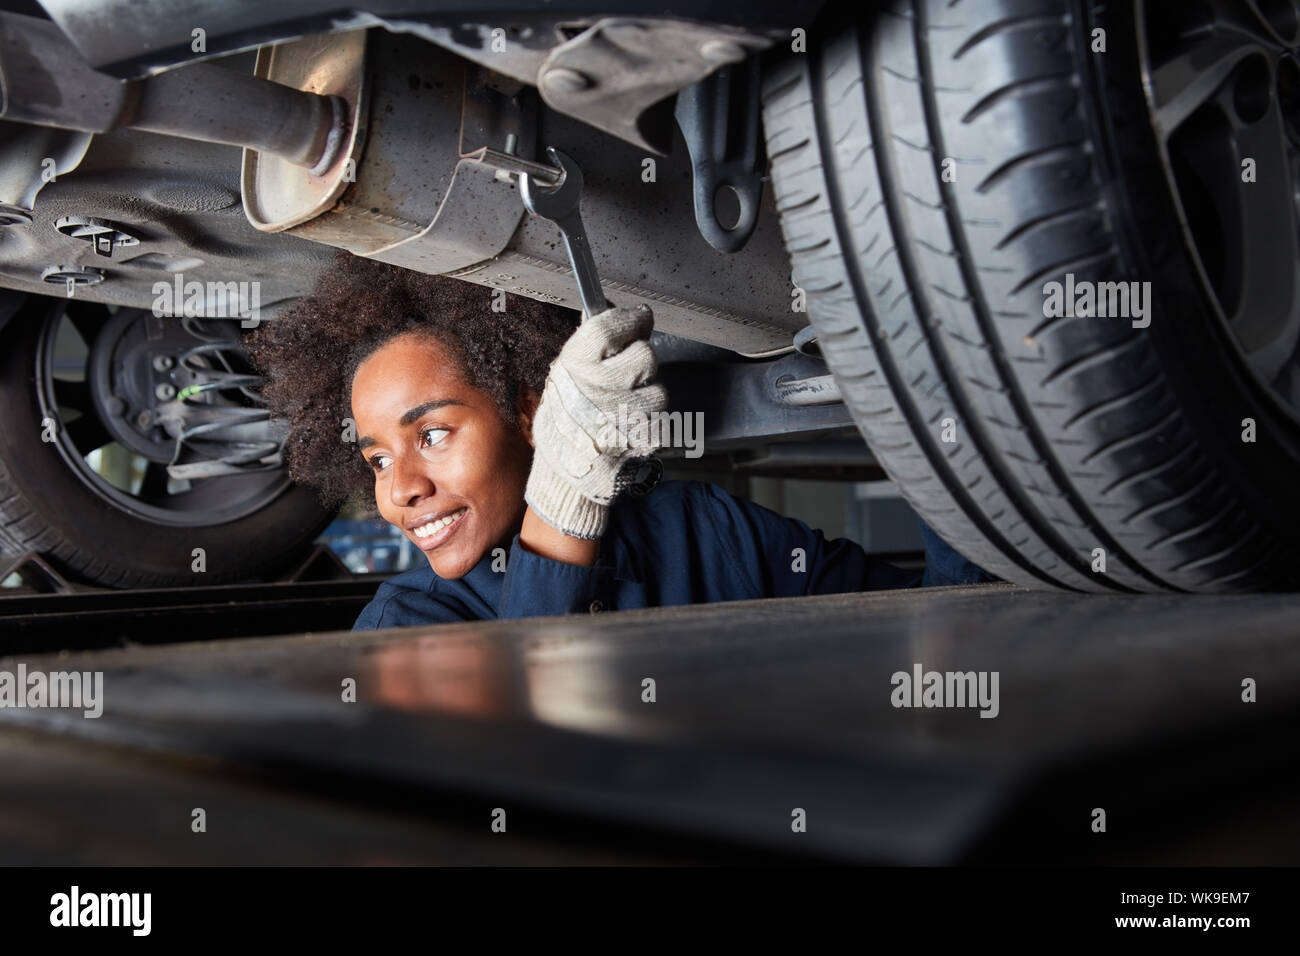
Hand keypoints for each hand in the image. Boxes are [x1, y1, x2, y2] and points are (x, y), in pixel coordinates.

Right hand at [524, 303, 666, 538]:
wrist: (565, 473)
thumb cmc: (565, 420)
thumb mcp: (565, 376)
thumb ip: (591, 345)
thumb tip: (618, 310)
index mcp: (575, 365)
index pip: (610, 325)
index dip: (631, 319)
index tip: (640, 318)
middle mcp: (597, 386)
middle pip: (645, 356)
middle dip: (642, 364)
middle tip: (628, 376)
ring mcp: (620, 414)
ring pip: (658, 390)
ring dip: (647, 399)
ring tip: (624, 411)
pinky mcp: (639, 439)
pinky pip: (662, 421)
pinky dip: (651, 426)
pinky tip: (631, 430)